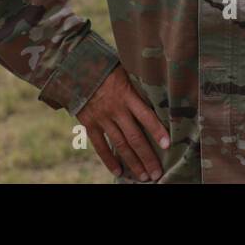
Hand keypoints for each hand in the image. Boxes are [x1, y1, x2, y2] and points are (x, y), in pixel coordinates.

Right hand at [77, 66, 170, 180]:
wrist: (76, 68)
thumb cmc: (106, 68)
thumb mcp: (125, 72)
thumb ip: (138, 87)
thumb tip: (158, 95)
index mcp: (127, 95)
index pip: (146, 115)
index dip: (157, 130)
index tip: (168, 145)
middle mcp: (116, 109)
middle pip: (135, 137)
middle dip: (147, 157)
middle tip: (157, 173)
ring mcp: (102, 118)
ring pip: (120, 145)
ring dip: (133, 162)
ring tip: (144, 176)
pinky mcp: (89, 124)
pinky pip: (100, 146)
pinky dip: (109, 160)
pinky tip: (118, 172)